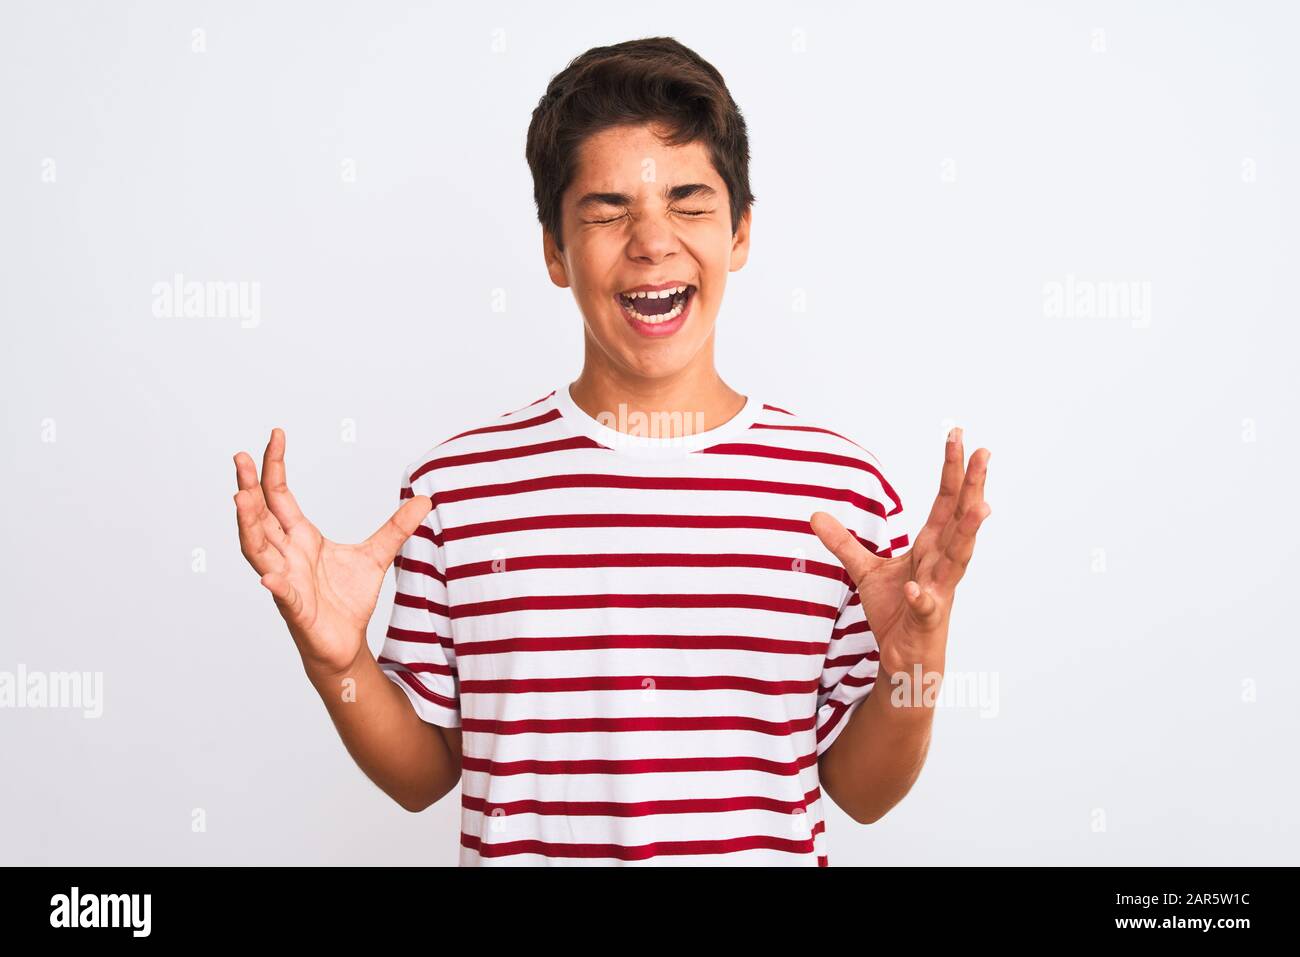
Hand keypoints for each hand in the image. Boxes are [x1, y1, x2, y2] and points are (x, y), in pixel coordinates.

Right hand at [233, 428, 431, 676]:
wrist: (346, 643)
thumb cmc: (348, 600)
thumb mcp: (378, 555)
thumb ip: (397, 527)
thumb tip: (424, 499)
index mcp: (301, 537)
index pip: (280, 496)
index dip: (275, 467)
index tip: (275, 435)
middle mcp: (287, 555)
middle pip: (260, 516)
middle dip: (249, 487)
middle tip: (240, 457)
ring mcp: (287, 581)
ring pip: (259, 549)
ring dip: (248, 524)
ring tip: (240, 496)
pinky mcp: (296, 609)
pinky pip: (282, 594)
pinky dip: (275, 584)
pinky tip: (267, 575)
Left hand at [810, 428, 990, 677]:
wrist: (903, 660)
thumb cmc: (896, 613)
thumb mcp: (865, 572)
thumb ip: (844, 543)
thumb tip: (814, 514)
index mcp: (931, 548)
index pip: (944, 503)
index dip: (950, 471)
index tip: (957, 436)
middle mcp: (941, 565)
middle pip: (959, 520)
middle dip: (972, 487)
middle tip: (983, 452)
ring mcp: (938, 593)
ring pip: (958, 559)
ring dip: (969, 533)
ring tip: (981, 506)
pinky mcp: (926, 623)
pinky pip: (926, 608)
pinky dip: (922, 599)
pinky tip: (918, 589)